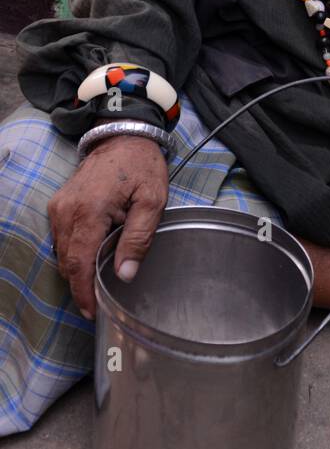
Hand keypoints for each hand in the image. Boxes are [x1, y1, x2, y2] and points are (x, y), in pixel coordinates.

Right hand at [48, 136, 168, 319]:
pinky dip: (73, 253)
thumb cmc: (141, 166)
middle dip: (80, 286)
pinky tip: (91, 258)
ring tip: (96, 283)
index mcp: (90, 211)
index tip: (92, 313)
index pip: (79, 263)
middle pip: (68, 262)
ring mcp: (59, 207)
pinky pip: (61, 239)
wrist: (122, 135)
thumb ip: (138, 238)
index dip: (83, 293)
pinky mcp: (58, 204)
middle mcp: (66, 211)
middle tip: (98, 303)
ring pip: (62, 252)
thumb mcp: (152, 201)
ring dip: (77, 270)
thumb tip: (125, 275)